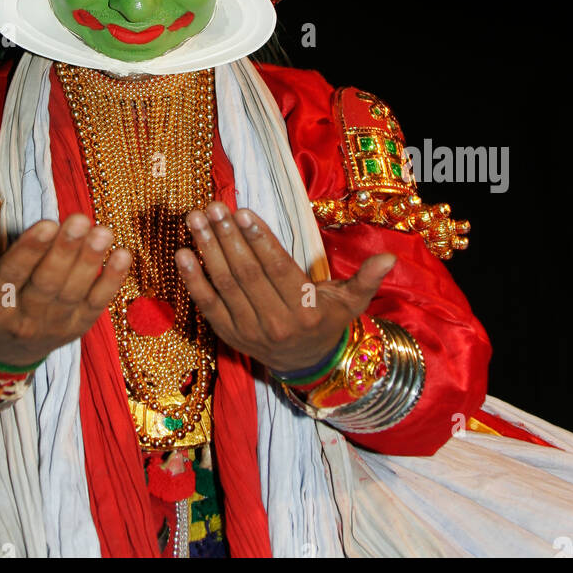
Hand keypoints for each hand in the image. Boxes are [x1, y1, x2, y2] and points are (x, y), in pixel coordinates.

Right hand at [0, 213, 130, 368]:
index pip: (10, 277)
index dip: (29, 252)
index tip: (47, 223)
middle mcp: (21, 321)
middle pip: (46, 285)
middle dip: (65, 252)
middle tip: (81, 219)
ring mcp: (53, 328)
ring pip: (73, 294)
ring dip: (91, 262)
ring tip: (103, 230)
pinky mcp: (76, 330)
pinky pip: (96, 306)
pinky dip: (111, 282)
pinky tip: (122, 255)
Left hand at [175, 201, 395, 374]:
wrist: (306, 365)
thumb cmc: (327, 320)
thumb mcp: (351, 302)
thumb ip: (367, 279)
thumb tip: (391, 257)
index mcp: (306, 310)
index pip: (278, 269)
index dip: (259, 240)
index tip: (243, 212)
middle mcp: (276, 323)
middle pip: (247, 275)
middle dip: (227, 238)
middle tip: (213, 207)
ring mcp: (249, 332)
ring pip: (225, 286)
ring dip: (207, 250)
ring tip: (196, 220)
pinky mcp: (229, 336)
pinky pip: (207, 306)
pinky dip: (193, 280)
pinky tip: (182, 253)